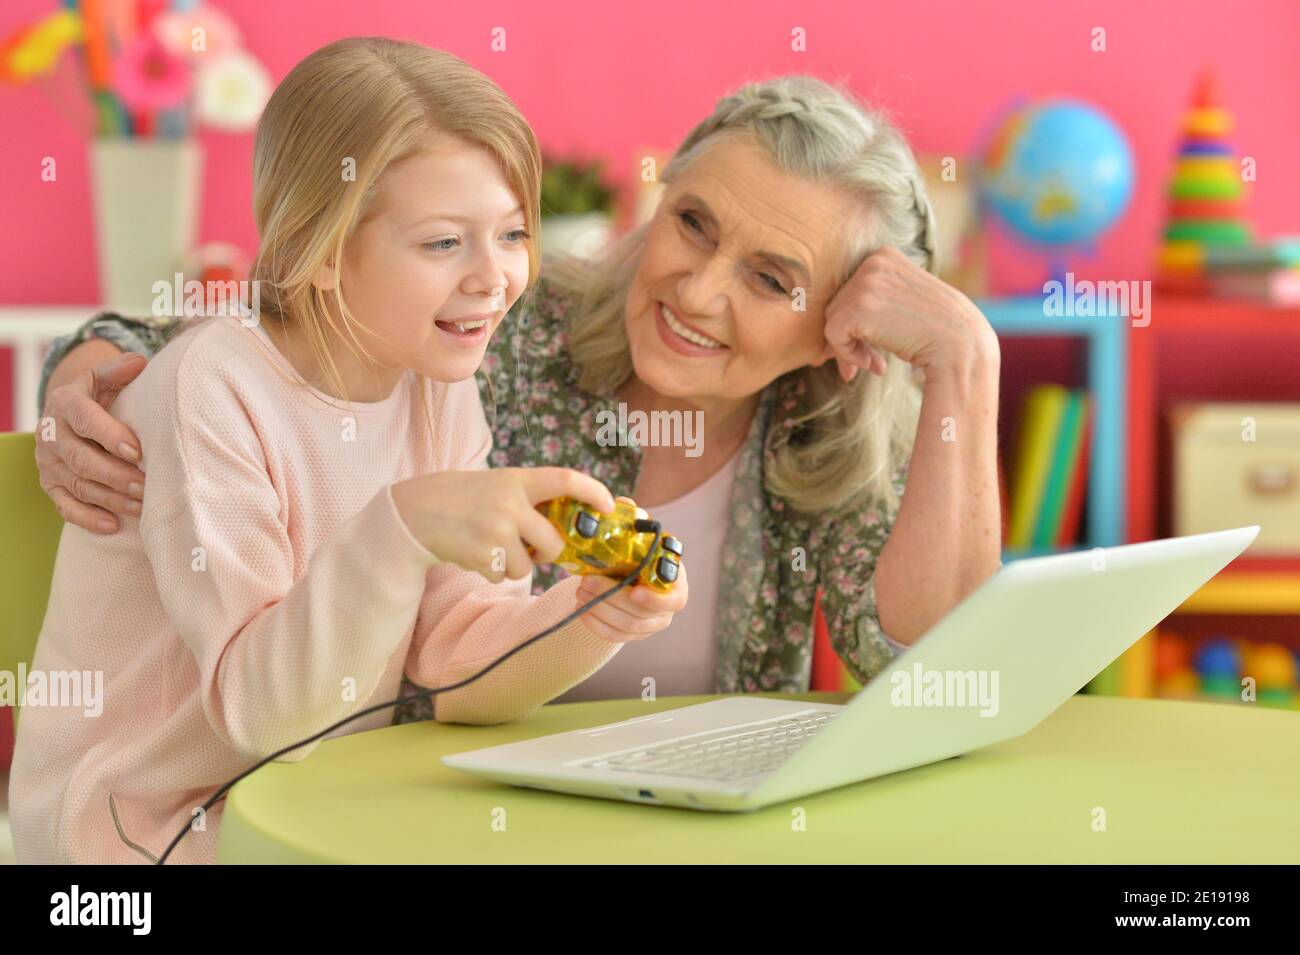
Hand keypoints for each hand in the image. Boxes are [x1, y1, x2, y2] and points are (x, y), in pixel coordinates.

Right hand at [36, 348, 148, 532]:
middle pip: (81, 459)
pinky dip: (87, 518)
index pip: (85, 421)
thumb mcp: (103, 378)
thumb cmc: (96, 395)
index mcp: (66, 404)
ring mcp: (48, 463)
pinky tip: (113, 526)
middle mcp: (51, 434)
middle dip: (114, 474)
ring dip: (110, 498)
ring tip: (141, 506)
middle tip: (146, 485)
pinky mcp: (50, 484)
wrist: (66, 413)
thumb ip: (118, 370)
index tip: (138, 451)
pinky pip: (64, 506)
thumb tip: (140, 362)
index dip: (110, 436)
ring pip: (77, 484)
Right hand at [391, 466, 616, 581]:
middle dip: (549, 554)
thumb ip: (529, 497)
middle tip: (537, 551)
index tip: (610, 505)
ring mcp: (496, 531)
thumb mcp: (498, 483)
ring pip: (528, 567)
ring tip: (492, 547)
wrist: (414, 511)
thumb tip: (568, 526)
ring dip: (515, 565)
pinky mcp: (481, 556)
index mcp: (518, 480)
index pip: (566, 480)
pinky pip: (502, 576)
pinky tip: (474, 553)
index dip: (594, 491)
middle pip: (553, 543)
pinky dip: (492, 571)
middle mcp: (510, 504)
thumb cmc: (464, 497)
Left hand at [572, 559, 688, 643]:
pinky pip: (614, 636)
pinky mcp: (633, 636)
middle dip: (610, 597)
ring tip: (580, 592)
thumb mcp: (646, 552)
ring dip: (599, 609)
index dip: (653, 599)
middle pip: (639, 614)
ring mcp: (649, 627)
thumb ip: (639, 548)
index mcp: (676, 590)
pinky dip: (595, 624)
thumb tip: (621, 534)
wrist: (637, 577)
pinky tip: (581, 609)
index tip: (635, 592)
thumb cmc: (643, 561)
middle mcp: (666, 613)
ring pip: (624, 627)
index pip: (671, 601)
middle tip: (587, 581)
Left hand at [821, 246, 996, 381]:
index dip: (856, 322)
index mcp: (883, 255)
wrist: (960, 345)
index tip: (873, 345)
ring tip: (876, 363)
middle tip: (873, 361)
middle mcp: (872, 263)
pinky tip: (876, 364)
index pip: (850, 290)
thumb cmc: (937, 329)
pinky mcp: (858, 308)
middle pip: (838, 305)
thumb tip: (835, 325)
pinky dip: (847, 355)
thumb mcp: (904, 300)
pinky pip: (833, 336)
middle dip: (852, 337)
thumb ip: (875, 300)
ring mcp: (865, 283)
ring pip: (833, 321)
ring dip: (850, 349)